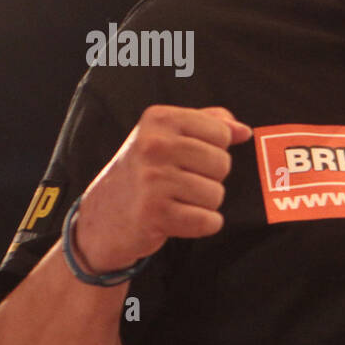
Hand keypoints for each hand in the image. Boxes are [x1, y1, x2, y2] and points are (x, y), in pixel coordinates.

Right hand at [73, 106, 251, 271]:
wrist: (101, 219)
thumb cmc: (141, 175)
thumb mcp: (166, 137)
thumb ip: (207, 125)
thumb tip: (243, 130)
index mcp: (158, 119)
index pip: (221, 132)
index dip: (213, 150)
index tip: (187, 159)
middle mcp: (153, 145)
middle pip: (222, 163)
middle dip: (209, 179)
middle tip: (180, 184)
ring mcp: (152, 179)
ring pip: (216, 194)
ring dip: (202, 204)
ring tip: (175, 201)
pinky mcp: (155, 213)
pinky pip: (208, 221)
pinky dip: (200, 225)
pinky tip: (177, 219)